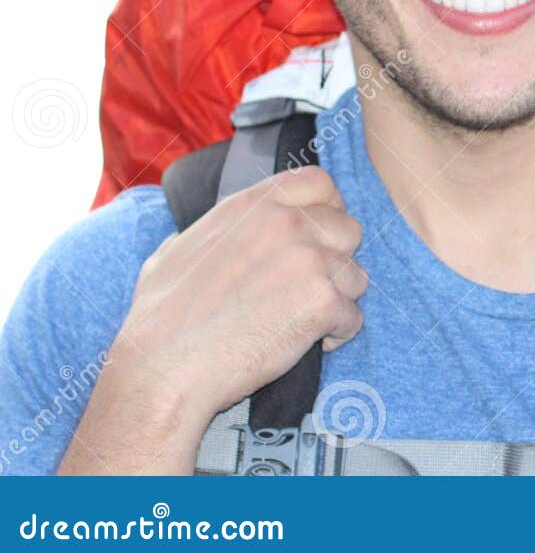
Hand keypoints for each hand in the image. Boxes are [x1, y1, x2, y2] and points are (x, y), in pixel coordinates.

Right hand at [110, 167, 367, 424]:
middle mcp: (288, 223)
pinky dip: (336, 335)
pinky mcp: (323, 302)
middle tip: (306, 290)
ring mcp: (309, 261)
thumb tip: (224, 230)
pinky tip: (307, 345)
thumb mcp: (177, 250)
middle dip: (336, 261)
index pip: (320, 183)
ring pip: (356, 276)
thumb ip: (215, 230)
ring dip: (337, 300)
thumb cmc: (160, 319)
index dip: (329, 209)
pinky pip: (354, 317)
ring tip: (300, 322)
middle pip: (349, 230)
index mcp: (255, 205)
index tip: (320, 236)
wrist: (163, 369)